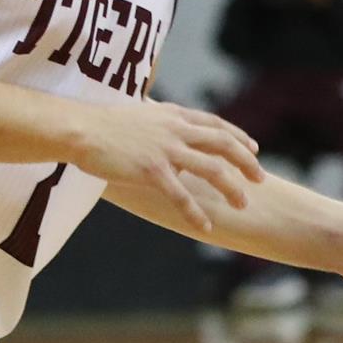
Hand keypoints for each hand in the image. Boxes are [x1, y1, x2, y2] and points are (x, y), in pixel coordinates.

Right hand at [72, 102, 264, 232]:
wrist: (81, 129)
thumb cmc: (104, 124)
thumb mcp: (141, 116)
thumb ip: (162, 126)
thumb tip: (174, 139)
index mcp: (174, 116)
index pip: (216, 125)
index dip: (238, 137)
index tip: (253, 149)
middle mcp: (176, 130)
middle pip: (223, 145)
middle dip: (246, 163)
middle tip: (260, 179)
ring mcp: (166, 150)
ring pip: (211, 169)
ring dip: (231, 188)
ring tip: (242, 205)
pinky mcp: (152, 171)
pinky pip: (182, 195)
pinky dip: (197, 212)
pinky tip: (207, 226)